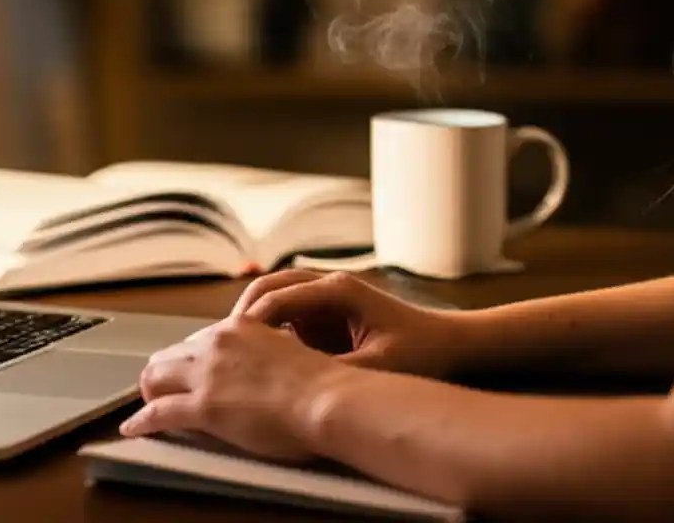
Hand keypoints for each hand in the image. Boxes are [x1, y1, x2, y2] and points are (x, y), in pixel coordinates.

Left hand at [119, 316, 356, 460]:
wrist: (326, 398)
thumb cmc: (321, 381)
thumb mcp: (287, 349)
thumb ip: (264, 349)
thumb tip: (258, 361)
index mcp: (239, 327)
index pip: (200, 340)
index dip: (192, 360)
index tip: (190, 372)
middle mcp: (217, 343)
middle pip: (170, 355)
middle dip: (163, 373)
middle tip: (160, 389)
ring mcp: (206, 374)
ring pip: (156, 377)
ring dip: (149, 392)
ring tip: (146, 405)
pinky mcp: (203, 406)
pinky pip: (158, 412)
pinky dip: (142, 421)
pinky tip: (133, 427)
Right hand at [232, 270, 469, 378]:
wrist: (453, 345)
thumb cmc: (422, 353)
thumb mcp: (377, 369)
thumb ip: (334, 375)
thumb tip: (292, 387)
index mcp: (338, 291)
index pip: (276, 298)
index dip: (249, 324)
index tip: (229, 350)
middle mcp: (328, 285)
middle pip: (267, 288)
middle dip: (241, 317)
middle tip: (220, 349)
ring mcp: (327, 296)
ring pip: (273, 298)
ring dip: (253, 322)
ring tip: (233, 355)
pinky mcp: (329, 311)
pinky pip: (288, 314)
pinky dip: (270, 331)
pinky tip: (260, 360)